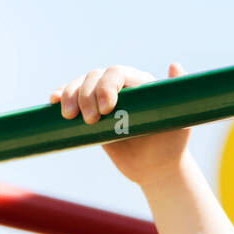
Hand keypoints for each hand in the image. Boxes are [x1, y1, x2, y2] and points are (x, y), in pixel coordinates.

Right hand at [49, 63, 191, 186]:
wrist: (155, 168)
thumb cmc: (171, 144)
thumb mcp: (180, 121)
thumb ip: (180, 95)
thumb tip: (175, 65)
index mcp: (139, 83)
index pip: (117, 73)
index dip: (107, 85)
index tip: (107, 108)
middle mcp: (119, 87)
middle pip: (94, 77)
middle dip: (86, 95)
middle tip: (91, 120)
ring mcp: (101, 98)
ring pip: (79, 85)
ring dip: (69, 95)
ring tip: (68, 115)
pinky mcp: (89, 111)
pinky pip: (70, 98)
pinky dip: (60, 96)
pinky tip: (53, 102)